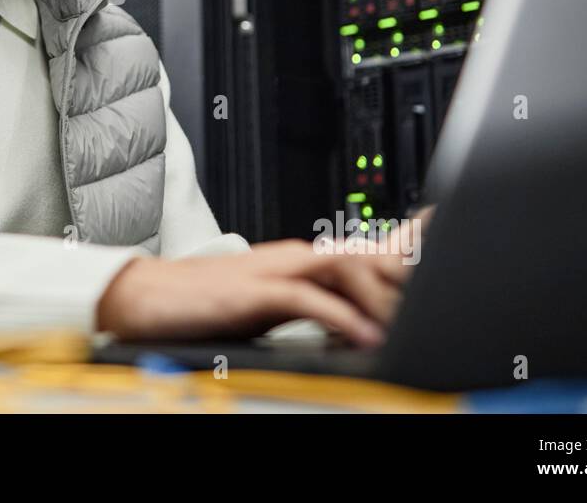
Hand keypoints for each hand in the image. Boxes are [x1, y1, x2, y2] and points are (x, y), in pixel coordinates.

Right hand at [95, 236, 417, 347]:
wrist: (145, 296)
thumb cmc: (201, 305)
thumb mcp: (267, 307)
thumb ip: (309, 310)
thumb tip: (352, 329)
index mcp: (298, 261)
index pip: (362, 250)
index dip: (406, 251)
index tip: (441, 256)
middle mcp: (292, 257)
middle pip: (363, 254)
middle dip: (404, 276)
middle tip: (437, 300)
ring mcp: (273, 270)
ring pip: (342, 267)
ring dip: (377, 296)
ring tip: (405, 325)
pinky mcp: (254, 291)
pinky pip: (307, 299)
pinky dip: (340, 316)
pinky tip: (361, 336)